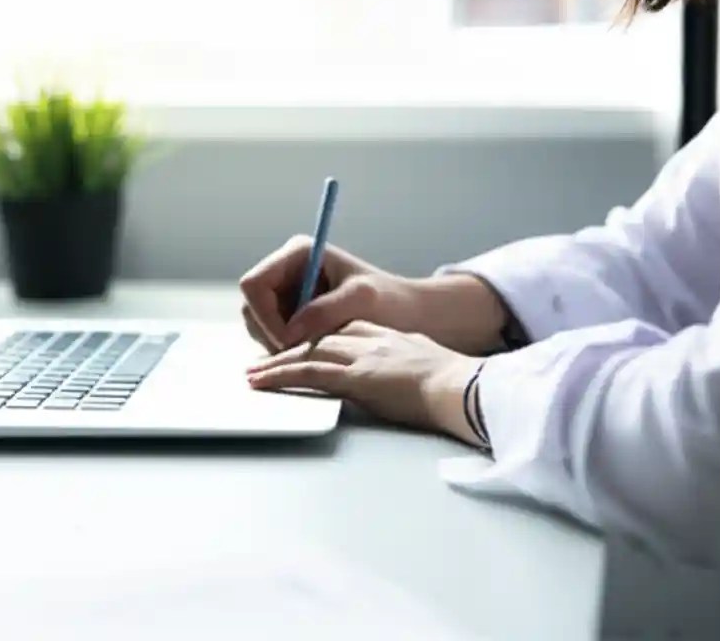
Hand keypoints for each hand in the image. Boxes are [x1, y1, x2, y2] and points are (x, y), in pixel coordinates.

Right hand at [239, 236, 508, 353]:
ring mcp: (286, 292)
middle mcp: (286, 269)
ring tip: (315, 350)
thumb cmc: (391, 300)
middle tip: (301, 353)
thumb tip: (291, 333)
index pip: (254, 284)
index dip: (265, 315)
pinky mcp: (290, 314)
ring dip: (279, 343)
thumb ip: (325, 310)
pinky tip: (315, 351)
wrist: (408, 314)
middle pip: (252, 306)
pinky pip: (271, 335)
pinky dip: (286, 348)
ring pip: (258, 324)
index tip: (288, 341)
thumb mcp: (362, 300)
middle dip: (271, 333)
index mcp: (298, 252)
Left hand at [245, 320, 483, 444]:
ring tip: (252, 374)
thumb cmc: (457, 386)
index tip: (301, 346)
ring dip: (275, 364)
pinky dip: (280, 376)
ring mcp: (362, 357)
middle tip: (265, 360)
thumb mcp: (428, 367)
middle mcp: (371, 340)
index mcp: (390, 336)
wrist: (466, 389)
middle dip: (290, 349)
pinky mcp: (356, 378)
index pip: (344, 330)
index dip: (318, 338)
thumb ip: (405, 366)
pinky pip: (308, 373)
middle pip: (320, 340)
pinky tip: (262, 382)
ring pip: (307, 354)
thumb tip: (395, 379)